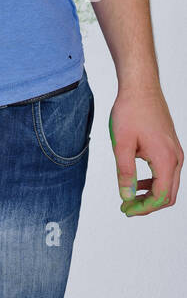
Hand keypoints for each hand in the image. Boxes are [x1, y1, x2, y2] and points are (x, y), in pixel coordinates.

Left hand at [108, 84, 182, 216]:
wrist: (141, 87)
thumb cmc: (131, 111)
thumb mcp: (122, 144)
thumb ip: (124, 173)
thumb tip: (126, 197)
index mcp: (165, 160)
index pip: (159, 197)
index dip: (143, 208)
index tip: (125, 210)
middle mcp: (176, 158)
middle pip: (168, 195)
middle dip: (148, 205)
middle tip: (127, 208)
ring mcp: (176, 152)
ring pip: (169, 185)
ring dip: (151, 194)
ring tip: (130, 197)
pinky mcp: (171, 147)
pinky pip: (167, 173)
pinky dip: (154, 182)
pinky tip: (137, 181)